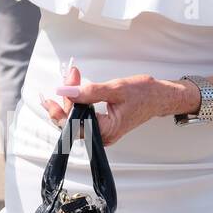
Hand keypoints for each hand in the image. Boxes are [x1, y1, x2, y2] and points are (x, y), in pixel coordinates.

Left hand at [42, 65, 194, 145]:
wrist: (160, 97)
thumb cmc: (144, 94)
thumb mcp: (116, 89)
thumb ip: (89, 91)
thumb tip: (66, 91)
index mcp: (106, 131)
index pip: (73, 125)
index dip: (60, 110)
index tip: (52, 94)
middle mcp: (103, 135)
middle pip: (71, 123)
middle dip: (65, 99)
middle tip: (69, 77)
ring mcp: (102, 131)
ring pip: (75, 119)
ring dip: (70, 99)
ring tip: (72, 78)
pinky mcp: (102, 125)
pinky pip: (82, 116)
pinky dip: (76, 102)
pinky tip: (74, 89)